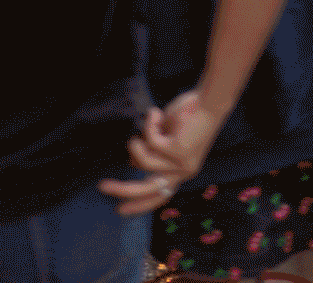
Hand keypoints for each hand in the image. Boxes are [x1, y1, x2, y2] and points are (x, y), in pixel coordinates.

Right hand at [98, 91, 223, 216]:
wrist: (210, 102)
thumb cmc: (190, 117)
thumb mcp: (167, 138)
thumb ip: (153, 153)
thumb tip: (131, 166)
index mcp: (182, 172)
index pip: (160, 195)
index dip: (140, 204)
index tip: (120, 210)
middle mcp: (183, 173)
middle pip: (148, 189)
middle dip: (123, 189)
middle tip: (102, 186)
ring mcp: (181, 164)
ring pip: (144, 161)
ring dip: (136, 143)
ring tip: (146, 122)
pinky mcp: (178, 151)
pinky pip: (150, 141)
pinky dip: (148, 124)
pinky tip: (155, 113)